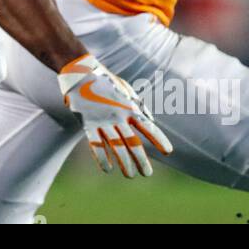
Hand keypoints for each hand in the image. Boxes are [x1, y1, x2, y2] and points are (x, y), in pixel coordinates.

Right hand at [58, 54, 171, 178]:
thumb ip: (139, 106)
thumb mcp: (126, 88)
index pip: (147, 127)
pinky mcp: (88, 124)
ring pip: (116, 146)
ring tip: (130, 175)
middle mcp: (118, 116)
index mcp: (129, 107)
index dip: (158, 139)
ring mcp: (103, 121)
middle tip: (147, 173)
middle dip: (141, 159)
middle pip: (132, 142)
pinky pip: (96, 144)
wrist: (80, 73)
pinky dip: (102, 157)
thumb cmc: (106, 81)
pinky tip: (108, 169)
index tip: (168, 152)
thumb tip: (150, 121)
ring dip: (124, 163)